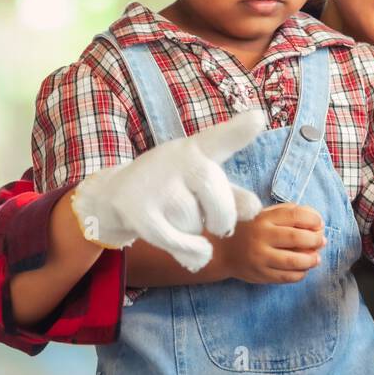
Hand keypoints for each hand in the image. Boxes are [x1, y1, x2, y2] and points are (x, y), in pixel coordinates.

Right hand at [69, 110, 265, 271]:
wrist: (115, 196)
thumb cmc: (172, 188)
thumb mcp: (202, 185)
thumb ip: (232, 196)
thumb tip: (254, 209)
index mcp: (197, 150)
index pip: (219, 139)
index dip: (238, 131)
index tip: (258, 119)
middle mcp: (175, 160)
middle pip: (217, 198)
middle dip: (223, 218)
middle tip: (217, 223)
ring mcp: (154, 183)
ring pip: (194, 224)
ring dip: (195, 233)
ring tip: (179, 220)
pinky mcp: (137, 209)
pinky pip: (176, 240)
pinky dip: (190, 252)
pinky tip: (197, 256)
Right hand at [215, 203, 325, 284]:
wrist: (221, 250)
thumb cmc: (251, 229)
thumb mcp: (265, 215)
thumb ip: (289, 213)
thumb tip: (317, 222)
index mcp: (264, 218)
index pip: (296, 215)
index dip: (313, 219)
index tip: (319, 223)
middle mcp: (261, 236)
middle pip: (298, 238)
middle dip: (316, 240)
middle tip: (321, 241)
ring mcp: (260, 257)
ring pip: (294, 261)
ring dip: (311, 260)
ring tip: (316, 258)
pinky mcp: (260, 274)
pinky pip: (287, 277)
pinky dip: (300, 273)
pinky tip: (303, 269)